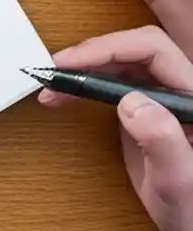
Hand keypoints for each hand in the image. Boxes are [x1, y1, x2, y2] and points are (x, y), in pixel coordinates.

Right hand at [40, 27, 192, 230]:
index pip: (152, 51)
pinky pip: (114, 86)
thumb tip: (131, 101)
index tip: (70, 63)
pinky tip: (64, 98)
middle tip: (53, 72)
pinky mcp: (147, 115)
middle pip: (133, 51)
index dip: (109, 48)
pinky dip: (85, 87)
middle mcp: (181, 93)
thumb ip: (162, 140)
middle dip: (90, 55)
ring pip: (121, 67)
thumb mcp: (180, 181)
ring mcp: (163, 103)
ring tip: (51, 87)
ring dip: (83, 70)